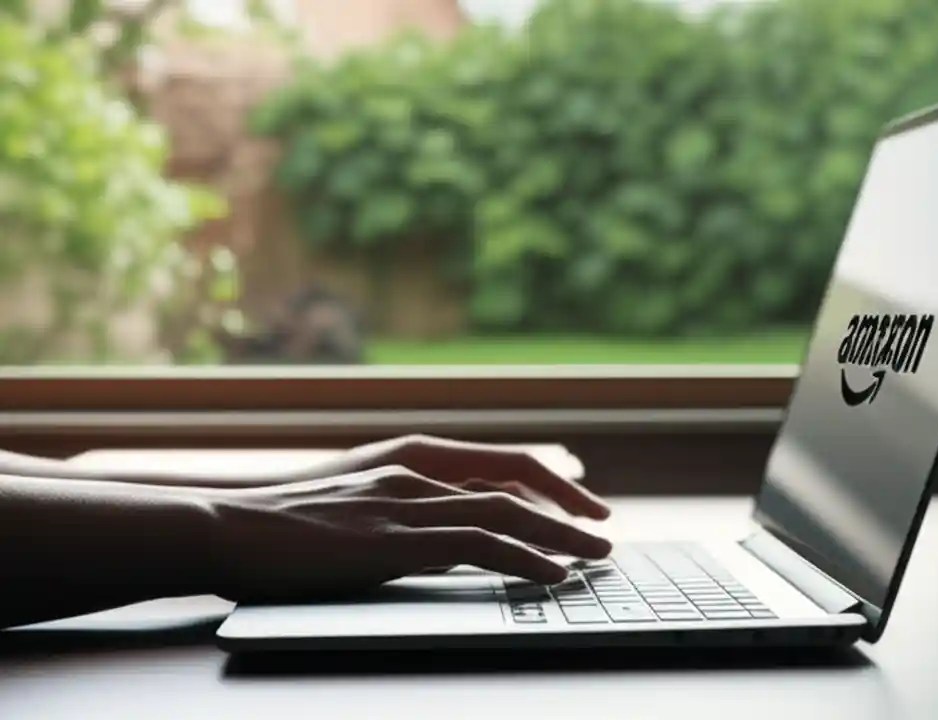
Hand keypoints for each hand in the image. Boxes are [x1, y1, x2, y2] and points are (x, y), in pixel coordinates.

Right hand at [206, 465, 609, 600]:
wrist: (221, 526)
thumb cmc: (278, 525)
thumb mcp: (351, 505)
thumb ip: (401, 508)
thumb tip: (444, 534)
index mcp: (406, 456)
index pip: (496, 461)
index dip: (546, 480)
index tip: (578, 502)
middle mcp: (415, 470)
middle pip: (513, 480)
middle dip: (566, 506)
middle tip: (604, 531)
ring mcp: (406, 501)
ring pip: (505, 511)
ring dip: (559, 535)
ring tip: (596, 557)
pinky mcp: (394, 539)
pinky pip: (478, 544)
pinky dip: (523, 557)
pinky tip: (551, 574)